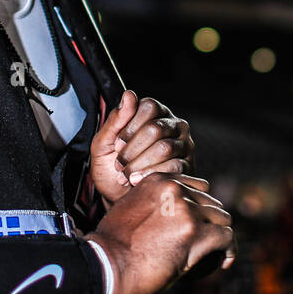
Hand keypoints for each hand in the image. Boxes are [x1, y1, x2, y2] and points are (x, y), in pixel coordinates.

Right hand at [86, 174, 234, 293]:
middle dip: (212, 223)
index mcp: (158, 181)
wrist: (105, 265)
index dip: (201, 206)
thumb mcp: (130, 210)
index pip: (196, 186)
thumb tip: (170, 217)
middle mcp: (174, 189)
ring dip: (222, 236)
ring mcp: (186, 210)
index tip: (200, 224)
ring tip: (219, 252)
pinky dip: (229, 250)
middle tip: (208, 243)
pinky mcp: (195, 233)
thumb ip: (152, 204)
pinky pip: (226, 237)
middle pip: (211, 202)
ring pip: (222, 218)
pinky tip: (225, 262)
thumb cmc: (113, 246)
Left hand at [89, 90, 194, 206]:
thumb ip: (116, 119)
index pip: (149, 107)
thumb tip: (129, 94)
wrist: (119, 198)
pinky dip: (151, 175)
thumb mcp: (104, 143)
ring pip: (165, 148)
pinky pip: (174, 167)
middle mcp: (173, 125)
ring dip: (140, 164)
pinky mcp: (188, 166)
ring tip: (126, 175)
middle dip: (132, 150)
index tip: (117, 144)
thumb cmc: (111, 168)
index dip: (130, 126)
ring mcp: (183, 145)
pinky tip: (138, 182)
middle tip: (119, 164)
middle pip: (156, 129)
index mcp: (154, 113)